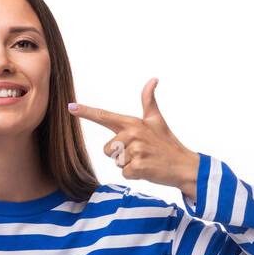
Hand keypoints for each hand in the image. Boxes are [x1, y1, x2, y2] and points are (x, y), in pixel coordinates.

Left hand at [68, 78, 199, 203]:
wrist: (183, 165)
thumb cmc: (166, 143)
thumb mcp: (157, 120)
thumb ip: (149, 100)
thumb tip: (153, 79)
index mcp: (133, 123)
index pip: (105, 116)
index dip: (86, 112)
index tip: (70, 107)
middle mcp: (133, 134)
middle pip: (106, 149)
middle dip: (119, 155)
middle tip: (140, 152)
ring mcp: (136, 151)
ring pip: (116, 162)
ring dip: (127, 165)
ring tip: (144, 160)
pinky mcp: (138, 167)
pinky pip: (124, 174)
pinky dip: (134, 175)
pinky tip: (147, 169)